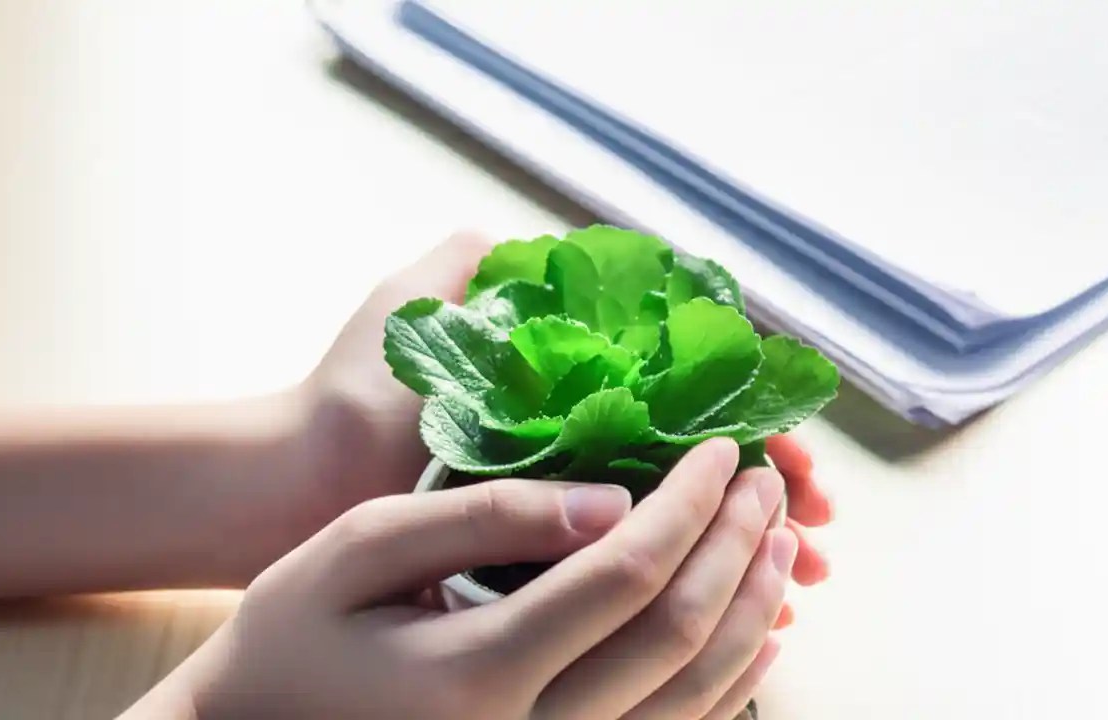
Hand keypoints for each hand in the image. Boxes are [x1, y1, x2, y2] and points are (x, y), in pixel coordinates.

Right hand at [138, 440, 793, 718]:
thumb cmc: (294, 635)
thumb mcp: (361, 548)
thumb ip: (484, 517)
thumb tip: (609, 498)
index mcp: (478, 671)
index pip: (627, 574)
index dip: (688, 502)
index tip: (719, 447)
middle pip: (681, 635)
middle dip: (737, 544)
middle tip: (764, 478)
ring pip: (698, 696)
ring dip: (753, 608)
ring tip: (778, 538)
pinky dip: (733, 675)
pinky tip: (755, 624)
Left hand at [262, 233, 832, 609]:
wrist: (289, 479)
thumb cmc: (351, 389)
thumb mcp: (412, 303)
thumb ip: (472, 261)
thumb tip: (544, 231)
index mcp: (566, 382)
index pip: (686, 397)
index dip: (752, 426)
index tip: (793, 462)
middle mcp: (574, 440)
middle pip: (701, 466)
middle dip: (770, 498)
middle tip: (818, 533)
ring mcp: (558, 499)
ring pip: (678, 523)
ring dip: (749, 549)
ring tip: (804, 580)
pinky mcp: (534, 551)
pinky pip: (627, 568)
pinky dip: (688, 585)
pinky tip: (742, 608)